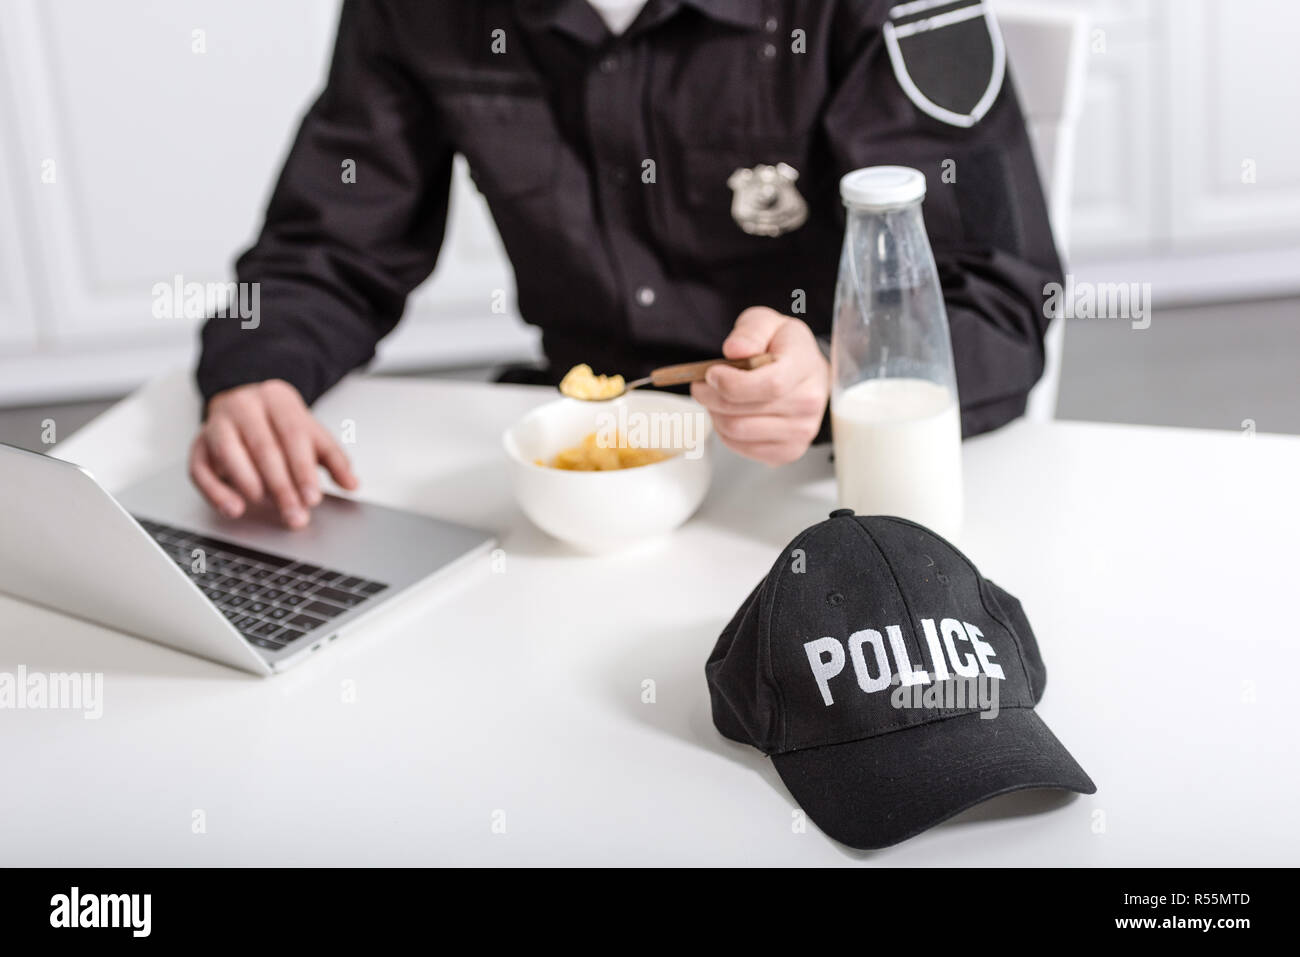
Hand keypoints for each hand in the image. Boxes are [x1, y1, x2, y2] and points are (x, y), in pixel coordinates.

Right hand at [188, 379, 358, 527]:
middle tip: (294, 514)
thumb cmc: (281, 424)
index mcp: (277, 399)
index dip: (303, 470)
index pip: (292, 434)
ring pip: (229, 453)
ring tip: (266, 505)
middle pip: (263, 447)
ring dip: (249, 484)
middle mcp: (245, 406)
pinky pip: (200, 470)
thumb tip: (352, 483)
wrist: (245, 403)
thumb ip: (333, 459)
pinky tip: (235, 508)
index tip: (312, 499)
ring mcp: (217, 424)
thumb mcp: (312, 434)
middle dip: (281, 486)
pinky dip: (216, 492)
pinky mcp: (198, 445)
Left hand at [690, 306, 829, 465]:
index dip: (731, 383)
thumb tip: (735, 350)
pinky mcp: (789, 452)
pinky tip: (730, 415)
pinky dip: (725, 432)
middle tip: (700, 385)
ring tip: (715, 398)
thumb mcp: (768, 323)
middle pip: (742, 412)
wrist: (809, 374)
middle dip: (710, 397)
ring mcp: (801, 431)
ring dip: (715, 414)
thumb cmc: (784, 348)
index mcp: (804, 367)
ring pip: (737, 431)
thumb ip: (750, 331)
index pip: (768, 385)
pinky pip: (741, 448)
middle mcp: (808, 403)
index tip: (711, 373)